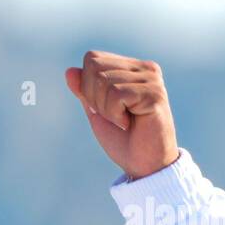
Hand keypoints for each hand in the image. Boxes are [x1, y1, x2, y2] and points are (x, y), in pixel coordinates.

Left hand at [64, 51, 179, 180]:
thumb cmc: (122, 139)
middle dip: (94, 98)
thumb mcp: (97, 112)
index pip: (92, 59)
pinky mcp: (155, 93)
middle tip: (115, 116)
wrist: (143, 164)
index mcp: (131, 68)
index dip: (87, 87)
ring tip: (124, 121)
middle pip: (95, 68)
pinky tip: (129, 123)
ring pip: (104, 82)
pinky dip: (115, 115)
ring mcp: (152, 79)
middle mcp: (144, 68)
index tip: (105, 108)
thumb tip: (69, 71)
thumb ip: (84, 91)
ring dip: (106, 110)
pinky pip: (117, 95)